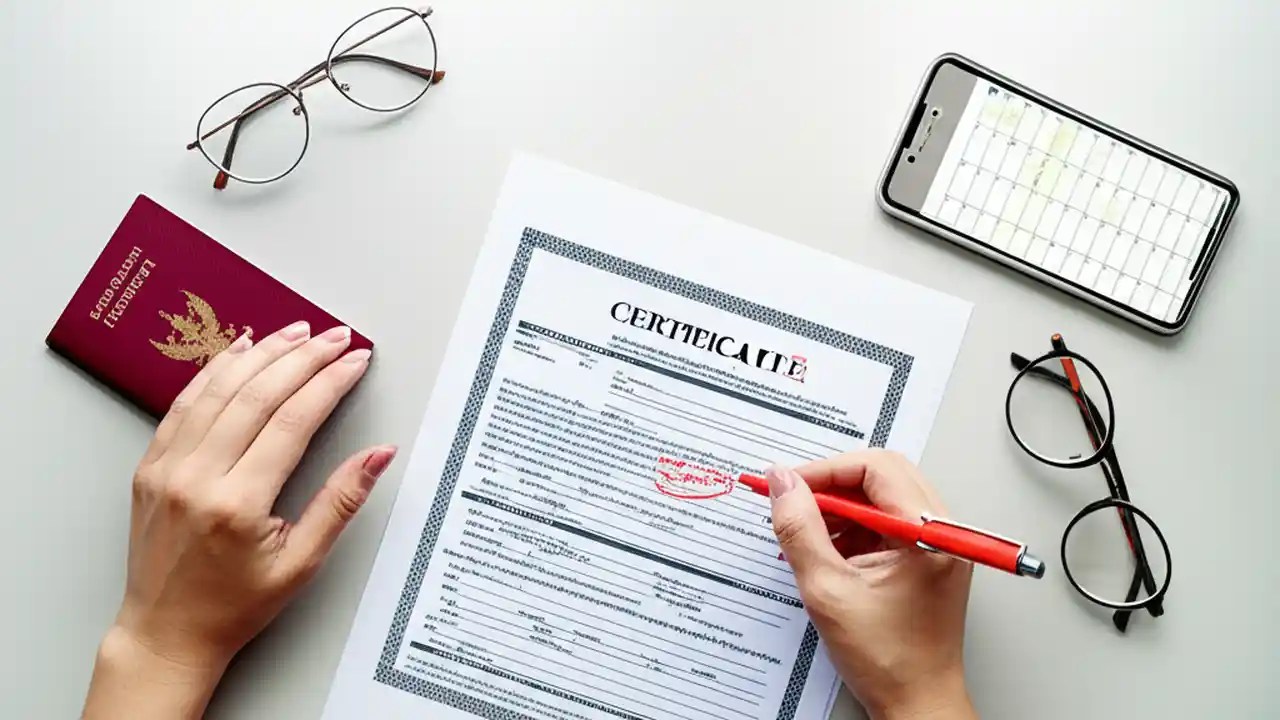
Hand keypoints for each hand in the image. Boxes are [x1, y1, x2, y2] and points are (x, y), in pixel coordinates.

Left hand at [83, 321, 394, 719]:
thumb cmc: (235, 606)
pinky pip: (183, 405)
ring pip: (218, 391)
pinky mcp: (149, 468)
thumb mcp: (302, 563)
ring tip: (296, 332)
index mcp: (238, 504)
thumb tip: (378, 455)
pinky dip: (213, 372)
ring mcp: (167, 469)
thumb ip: (341, 502)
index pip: (293, 422)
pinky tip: (238, 351)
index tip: (356, 362)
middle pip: (257, 396)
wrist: (167, 634)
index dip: (329, 384)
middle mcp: (196, 478)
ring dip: (261, 354)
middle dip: (304, 359)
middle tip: (337, 338)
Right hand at [766, 451, 975, 719]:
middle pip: (881, 475)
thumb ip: (800, 529)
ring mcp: (935, 544)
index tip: (789, 484)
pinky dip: (853, 529)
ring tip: (810, 536)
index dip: (825, 471)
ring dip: (841, 508)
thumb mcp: (827, 589)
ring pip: (882, 497)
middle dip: (832, 485)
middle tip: (795, 501)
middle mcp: (940, 530)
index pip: (875, 467)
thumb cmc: (888, 660)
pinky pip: (886, 522)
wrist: (917, 703)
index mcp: (927, 533)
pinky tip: (829, 553)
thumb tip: (783, 484)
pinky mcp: (926, 558)